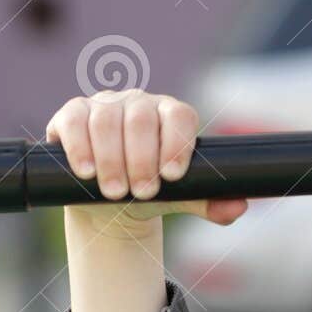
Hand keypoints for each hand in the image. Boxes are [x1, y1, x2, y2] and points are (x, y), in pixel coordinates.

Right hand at [45, 89, 248, 234]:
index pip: (179, 116)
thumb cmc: (148, 192)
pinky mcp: (72, 116)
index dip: (177, 143)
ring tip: (115, 192)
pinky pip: (74, 121)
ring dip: (111, 159)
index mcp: (171, 115)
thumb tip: (238, 208)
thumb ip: (208, 200)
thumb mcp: (179, 198)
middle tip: (142, 193)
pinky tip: (86, 171)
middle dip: (141, 159)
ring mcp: (104, 106)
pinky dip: (79, 147)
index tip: (172, 176)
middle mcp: (139, 103)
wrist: (108, 202)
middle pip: (141, 118)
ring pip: (106, 120)